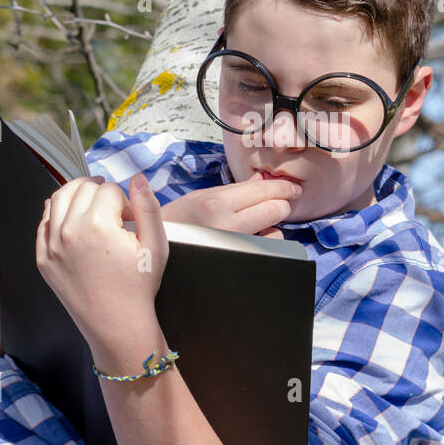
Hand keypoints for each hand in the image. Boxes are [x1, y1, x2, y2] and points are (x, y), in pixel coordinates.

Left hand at [36, 173, 167, 348]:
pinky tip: (71, 217)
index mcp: (97, 225)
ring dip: (77, 194)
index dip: (125, 200)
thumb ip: (148, 206)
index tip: (131, 218)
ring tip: (93, 202)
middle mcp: (68, 232)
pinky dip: (56, 212)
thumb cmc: (139, 287)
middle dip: (101, 193)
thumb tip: (137, 178)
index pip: (109, 189)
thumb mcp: (156, 245)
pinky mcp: (43, 259)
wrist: (117, 325)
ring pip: (58, 198)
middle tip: (115, 209)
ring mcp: (51, 246)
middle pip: (83, 188)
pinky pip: (44, 222)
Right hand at [161, 176, 299, 240]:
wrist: (150, 252)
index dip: (283, 188)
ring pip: (276, 235)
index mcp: (216, 203)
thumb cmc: (172, 224)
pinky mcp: (237, 264)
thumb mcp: (197, 199)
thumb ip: (232, 190)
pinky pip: (265, 252)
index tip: (293, 189)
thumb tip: (260, 180)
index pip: (264, 190)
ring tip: (257, 226)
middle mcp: (226, 226)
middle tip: (279, 204)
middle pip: (276, 210)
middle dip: (282, 205)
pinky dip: (264, 245)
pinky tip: (251, 242)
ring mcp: (232, 249)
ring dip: (273, 228)